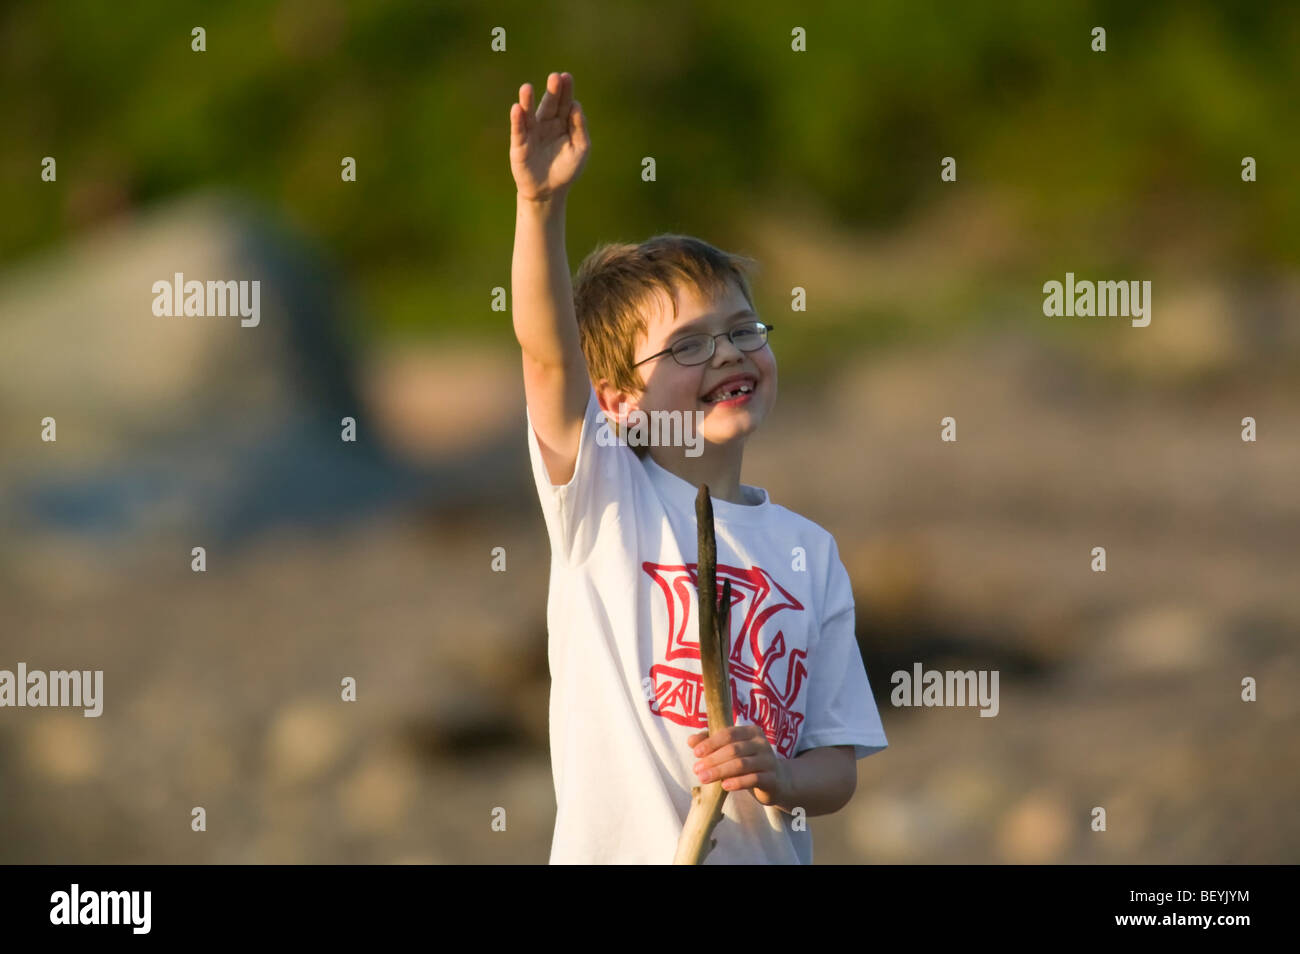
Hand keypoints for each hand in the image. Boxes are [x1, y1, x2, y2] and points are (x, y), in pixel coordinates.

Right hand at [509, 71, 589, 200]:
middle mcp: (547, 123)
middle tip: (555, 77)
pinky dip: (517, 119)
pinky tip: (517, 108)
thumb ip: (579, 128)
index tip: (566, 77)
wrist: (549, 192)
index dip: (566, 90)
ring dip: (527, 100)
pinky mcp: (520, 144)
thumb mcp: (580, 149)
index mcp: (563, 122)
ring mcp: (532, 132)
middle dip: (552, 91)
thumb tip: (576, 105)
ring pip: (529, 113)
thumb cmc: (566, 170)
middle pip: (549, 103)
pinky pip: (518, 130)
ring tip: (527, 88)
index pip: (565, 102)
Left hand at [688, 724, 792, 807]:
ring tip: (704, 778)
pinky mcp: (772, 779)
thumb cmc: (748, 762)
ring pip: (742, 764)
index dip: (711, 742)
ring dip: (720, 771)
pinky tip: (724, 786)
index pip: (729, 733)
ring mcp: (769, 761)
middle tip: (696, 769)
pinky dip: (737, 782)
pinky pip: (753, 779)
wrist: (777, 781)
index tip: (696, 753)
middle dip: (712, 759)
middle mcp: (762, 743)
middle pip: (733, 749)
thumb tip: (691, 741)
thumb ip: (712, 743)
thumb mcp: (732, 750)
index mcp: (751, 731)